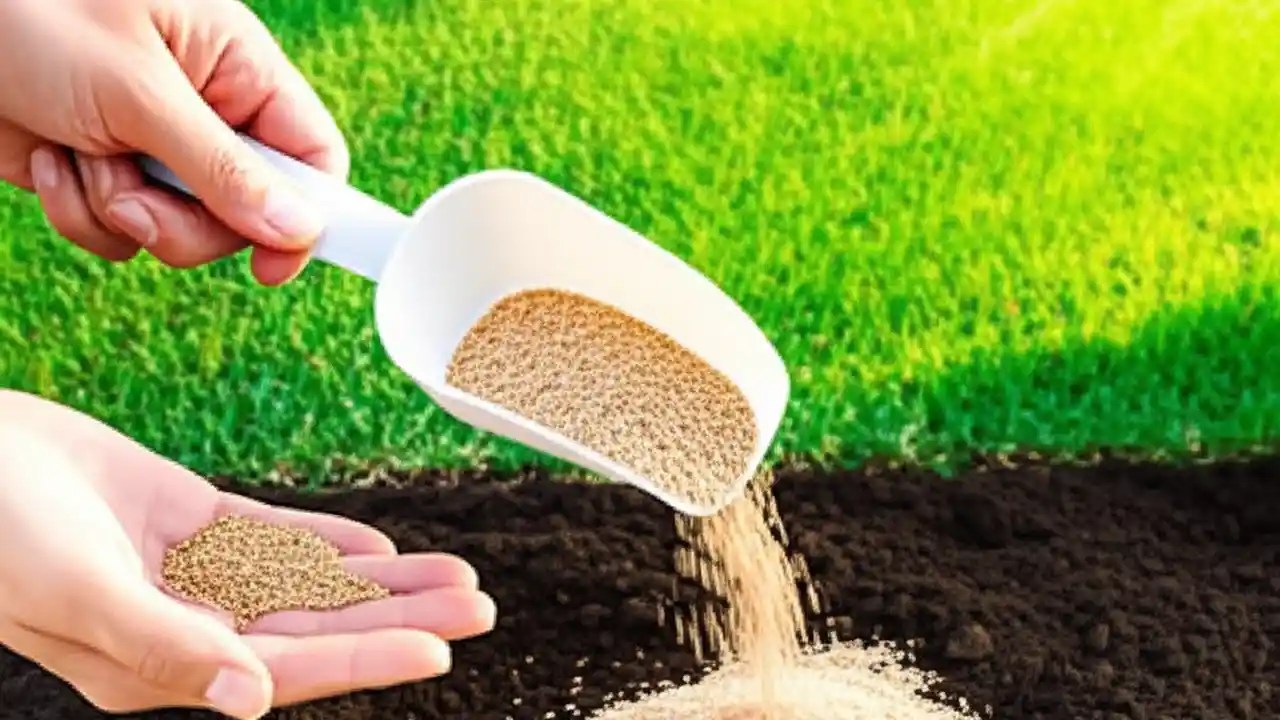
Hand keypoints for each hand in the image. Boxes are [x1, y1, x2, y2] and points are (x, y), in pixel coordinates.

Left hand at [0, 0, 345, 284]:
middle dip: (185, 222)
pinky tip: (50, 158)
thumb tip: (301, 229)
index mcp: (237, 68)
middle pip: (246, 213)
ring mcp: (153, 146)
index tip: (274, 265)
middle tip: (134, 199)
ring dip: (122, 213)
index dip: (308, 214)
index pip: (312, 154)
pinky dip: (79, 212)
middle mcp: (206, 111)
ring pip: (179, 232)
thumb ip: (223, 167)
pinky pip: (120, 233)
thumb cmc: (33, 11)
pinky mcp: (103, 173)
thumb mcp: (136, 92)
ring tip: (80, 157)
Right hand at [0, 390, 495, 718]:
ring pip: (307, 583)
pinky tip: (381, 551)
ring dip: (382, 583)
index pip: (288, 666)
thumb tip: (251, 698)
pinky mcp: (186, 522)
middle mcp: (186, 626)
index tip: (439, 651)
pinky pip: (273, 538)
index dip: (366, 658)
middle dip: (400, 619)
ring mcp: (189, 573)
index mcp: (160, 664)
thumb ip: (166, 643)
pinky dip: (327, 543)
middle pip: (316, 626)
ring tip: (457, 575)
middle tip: (481, 604)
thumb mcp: (78, 590)